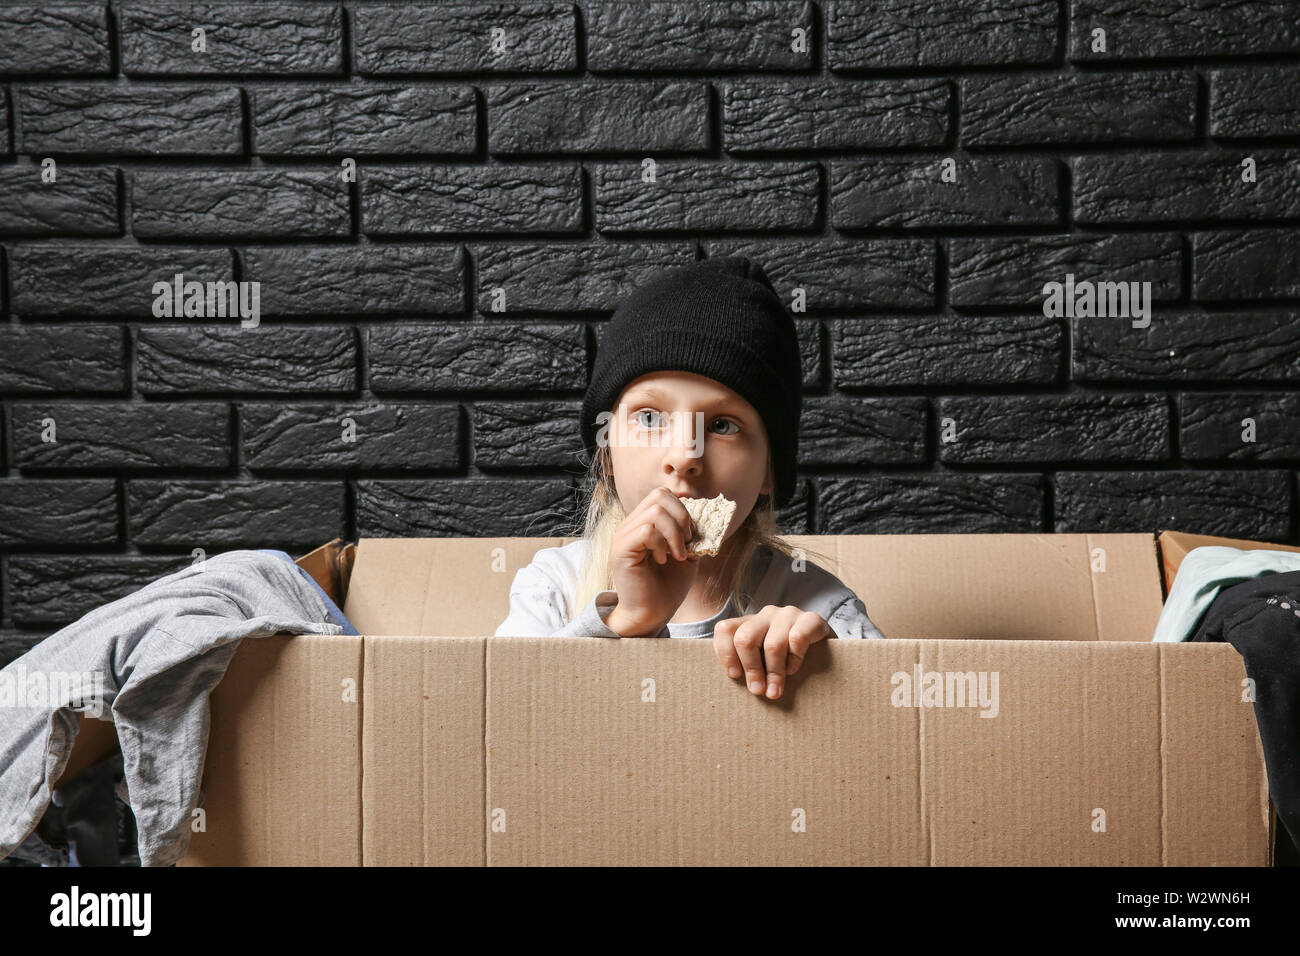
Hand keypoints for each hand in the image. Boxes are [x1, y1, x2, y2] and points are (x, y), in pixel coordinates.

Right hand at [604, 486, 700, 636]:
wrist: (651, 615)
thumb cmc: (666, 588)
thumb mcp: (687, 556)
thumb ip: (691, 535)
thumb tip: (706, 517)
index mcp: (644, 523)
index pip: (664, 495)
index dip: (684, 510)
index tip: (691, 537)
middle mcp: (630, 525)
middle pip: (660, 495)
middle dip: (682, 518)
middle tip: (686, 544)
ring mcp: (623, 535)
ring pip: (655, 511)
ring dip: (674, 533)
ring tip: (676, 555)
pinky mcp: (621, 549)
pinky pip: (646, 530)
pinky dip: (662, 543)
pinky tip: (663, 560)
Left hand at [713, 605, 830, 699]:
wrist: (827, 651)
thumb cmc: (786, 661)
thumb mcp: (763, 662)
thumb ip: (749, 667)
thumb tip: (740, 687)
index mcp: (749, 623)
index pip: (725, 629)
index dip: (726, 653)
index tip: (735, 676)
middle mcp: (766, 614)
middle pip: (745, 638)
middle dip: (751, 669)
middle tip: (758, 691)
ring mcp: (788, 614)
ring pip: (772, 644)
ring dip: (774, 673)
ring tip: (775, 691)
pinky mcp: (811, 619)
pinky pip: (797, 638)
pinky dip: (794, 659)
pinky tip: (794, 669)